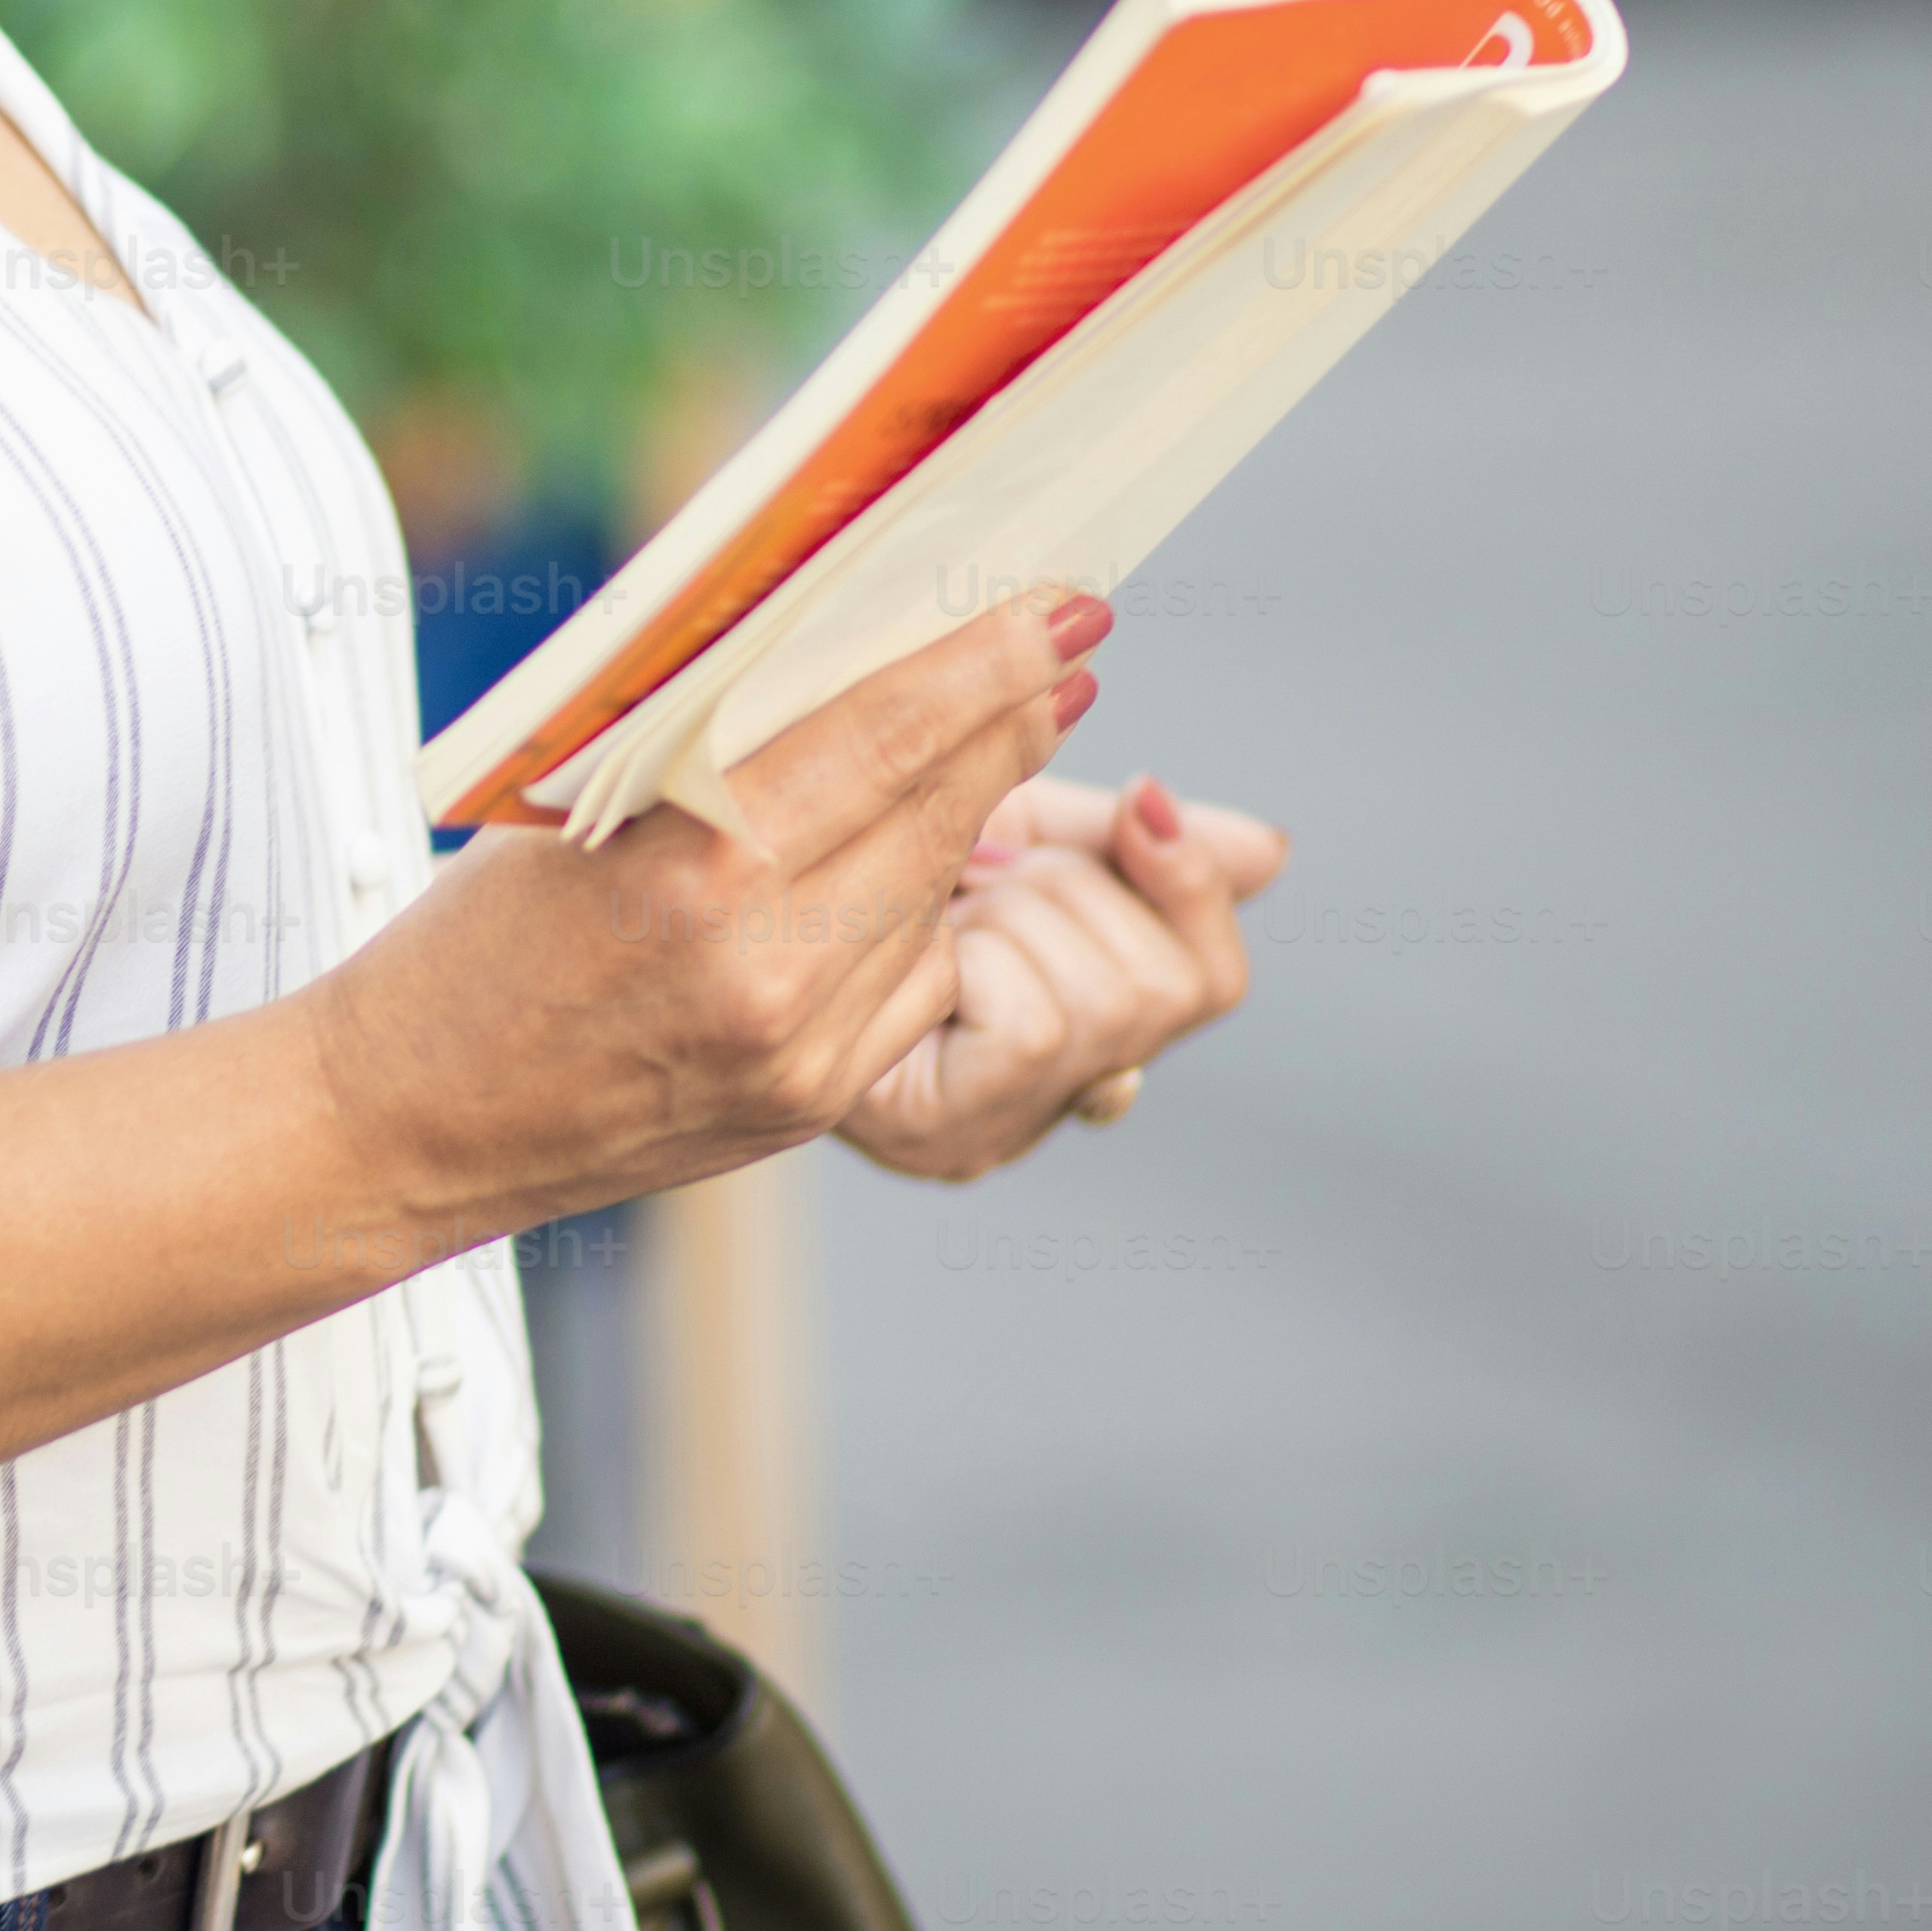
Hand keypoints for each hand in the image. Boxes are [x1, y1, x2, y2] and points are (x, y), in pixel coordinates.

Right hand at [297, 591, 1108, 1264]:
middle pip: (938, 812)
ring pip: (939, 899)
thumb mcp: (579, 812)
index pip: (886, 737)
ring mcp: (802, 1051)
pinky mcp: (814, 1105)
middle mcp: (767, 968)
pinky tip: (915, 863)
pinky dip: (922, 912)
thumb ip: (718, 751)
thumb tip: (851, 657)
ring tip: (1003, 733)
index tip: (1057, 608)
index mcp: (695, 868)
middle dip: (1012, 719)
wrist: (412, 1121)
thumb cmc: (471, 945)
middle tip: (1067, 646)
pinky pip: (911, 980)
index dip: (985, 663)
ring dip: (978, 810)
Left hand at [839, 769, 1289, 1182]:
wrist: (663, 958)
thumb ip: (1100, 836)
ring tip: (929, 906)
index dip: (1188, 882)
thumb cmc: (818, 869)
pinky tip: (916, 950)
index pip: (1206, 975)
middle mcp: (1041, 1097)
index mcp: (1067, 1023)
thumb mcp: (978, 832)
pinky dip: (984, 963)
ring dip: (1020, 918)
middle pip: (1170, 985)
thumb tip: (1268, 849)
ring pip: (1108, 999)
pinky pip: (1036, 1025)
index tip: (1135, 796)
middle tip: (974, 866)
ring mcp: (987, 1127)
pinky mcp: (931, 1134)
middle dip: (1071, 888)